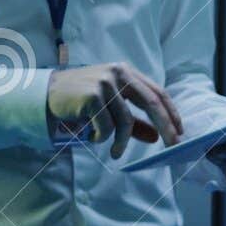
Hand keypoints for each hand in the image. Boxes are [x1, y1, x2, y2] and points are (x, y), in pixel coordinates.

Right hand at [47, 63, 182, 158]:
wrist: (46, 95)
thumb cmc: (80, 100)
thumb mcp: (110, 107)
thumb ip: (134, 120)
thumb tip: (156, 136)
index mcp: (126, 72)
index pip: (157, 92)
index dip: (171, 112)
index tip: (179, 131)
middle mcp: (118, 73)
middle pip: (152, 103)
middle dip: (165, 127)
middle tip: (171, 146)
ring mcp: (105, 83)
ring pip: (126, 121)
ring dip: (122, 142)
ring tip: (116, 153)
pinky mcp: (92, 96)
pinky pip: (106, 127)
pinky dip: (102, 138)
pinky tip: (92, 137)